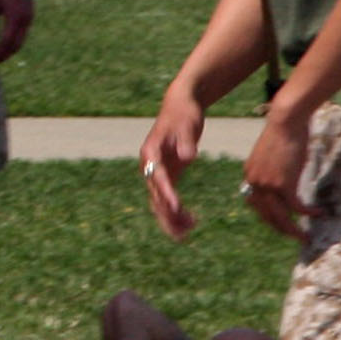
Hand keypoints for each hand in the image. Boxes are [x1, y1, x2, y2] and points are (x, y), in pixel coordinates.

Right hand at [141, 92, 208, 239]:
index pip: (157, 177)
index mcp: (151, 153)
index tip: (177, 206)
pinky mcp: (167, 175)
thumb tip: (187, 157)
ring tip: (188, 233)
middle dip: (168, 215)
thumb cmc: (183, 114)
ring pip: (160, 202)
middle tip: (183, 232)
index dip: (166, 193)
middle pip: (155, 196)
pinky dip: (177, 212)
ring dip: (171, 219)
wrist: (180, 106)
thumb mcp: (187, 125)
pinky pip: (168, 199)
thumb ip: (186, 142)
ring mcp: (157, 173)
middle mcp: (150, 167)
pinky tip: (190, 222)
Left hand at [242, 107, 314, 240]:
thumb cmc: (285, 133)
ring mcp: (267, 185)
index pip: (256, 205)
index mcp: (250, 176)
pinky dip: (306, 212)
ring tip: (305, 237)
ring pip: (279, 216)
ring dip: (293, 229)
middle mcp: (254, 183)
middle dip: (281, 228)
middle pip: (266, 215)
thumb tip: (286, 180)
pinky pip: (295, 206)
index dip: (270, 216)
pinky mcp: (282, 184)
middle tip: (296, 236)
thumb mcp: (274, 156)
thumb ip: (275, 171)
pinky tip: (318, 213)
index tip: (282, 222)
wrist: (286, 121)